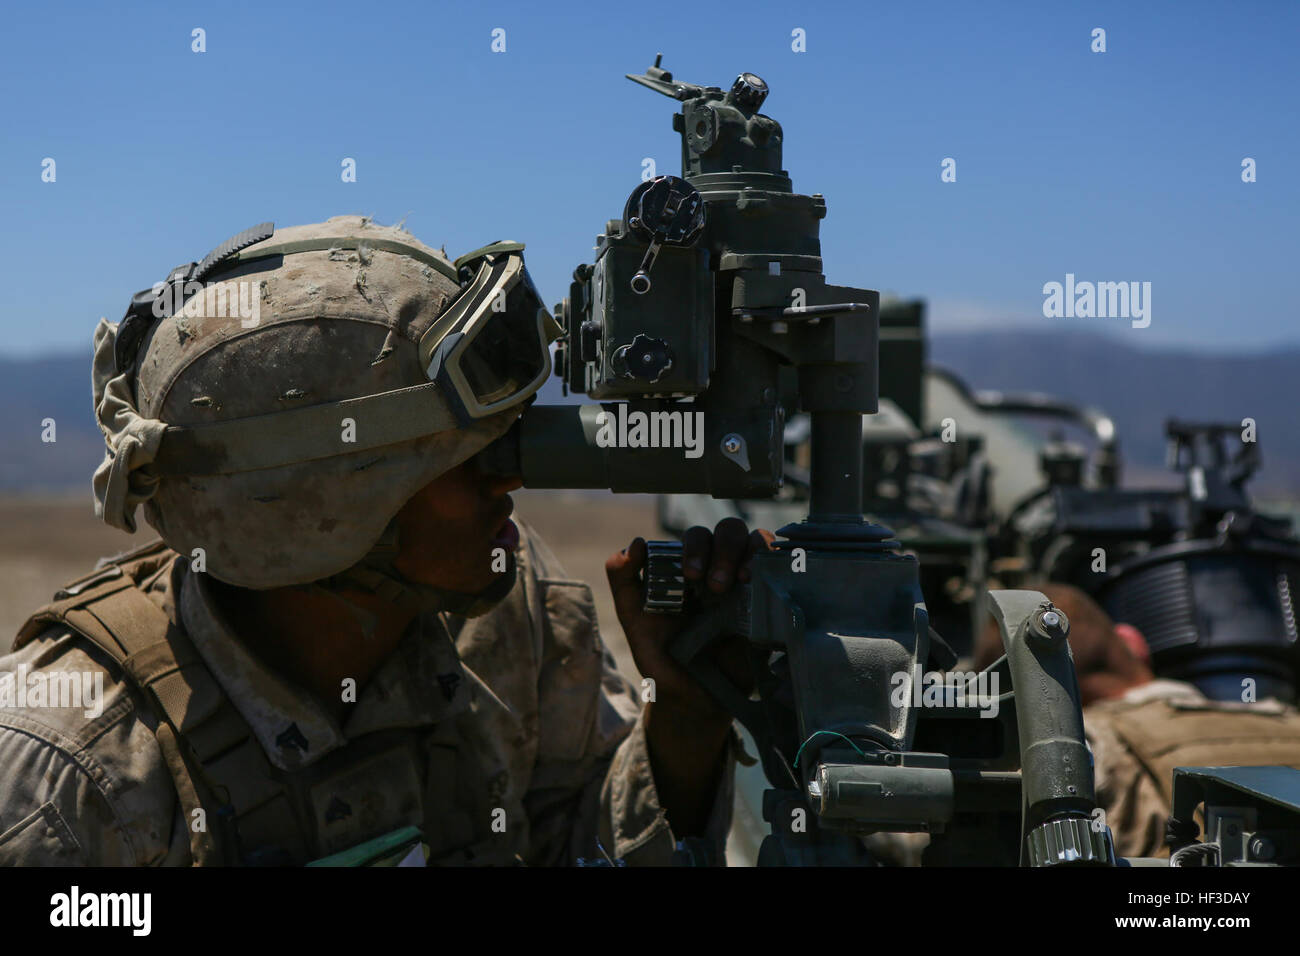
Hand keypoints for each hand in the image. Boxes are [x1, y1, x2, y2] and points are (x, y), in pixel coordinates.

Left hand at [606, 517, 773, 726]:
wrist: (695, 697)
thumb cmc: (663, 656)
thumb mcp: (634, 620)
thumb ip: (624, 581)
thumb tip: (633, 544)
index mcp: (688, 568)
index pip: (697, 537)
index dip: (696, 546)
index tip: (690, 574)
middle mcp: (718, 569)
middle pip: (729, 532)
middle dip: (723, 550)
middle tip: (714, 585)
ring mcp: (746, 583)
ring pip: (755, 541)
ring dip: (748, 552)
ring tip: (739, 581)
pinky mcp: (768, 600)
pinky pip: (778, 568)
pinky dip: (773, 562)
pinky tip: (760, 581)